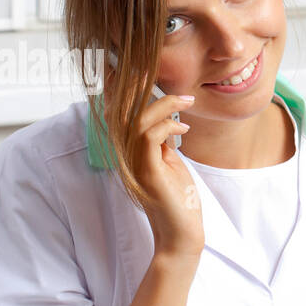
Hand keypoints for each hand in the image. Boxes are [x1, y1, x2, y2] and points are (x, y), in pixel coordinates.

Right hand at [134, 87, 202, 259]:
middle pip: (120, 114)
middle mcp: (125, 158)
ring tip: (186, 100)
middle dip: (134, 88)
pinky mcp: (148, 172)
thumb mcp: (169, 164)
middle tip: (151, 71)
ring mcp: (134, 165)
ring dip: (162, 104)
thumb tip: (166, 121)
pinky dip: (167, 125)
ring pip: (136, 121)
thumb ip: (161, 143)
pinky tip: (183, 128)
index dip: (124, 92)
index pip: (119, 117)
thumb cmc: (178, 201)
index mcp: (128, 155)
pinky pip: (149, 137)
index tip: (141, 73)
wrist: (181, 234)